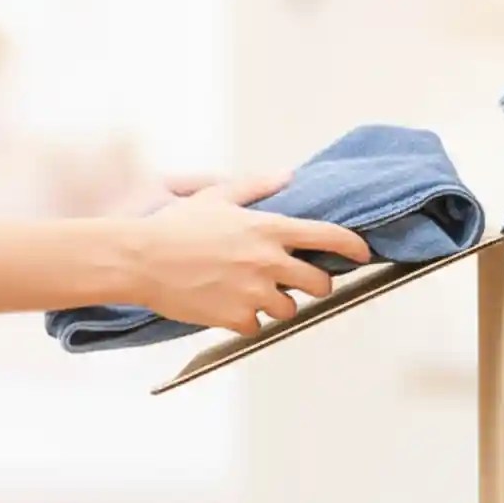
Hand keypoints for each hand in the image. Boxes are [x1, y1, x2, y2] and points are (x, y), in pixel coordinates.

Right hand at [119, 173, 370, 335]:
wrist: (140, 259)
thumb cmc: (175, 228)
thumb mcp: (216, 198)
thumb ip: (256, 186)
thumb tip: (286, 175)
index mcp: (269, 229)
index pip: (328, 237)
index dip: (352, 247)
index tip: (362, 253)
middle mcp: (268, 261)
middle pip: (320, 284)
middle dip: (314, 285)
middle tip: (294, 282)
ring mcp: (255, 291)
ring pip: (290, 309)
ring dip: (276, 304)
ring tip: (246, 291)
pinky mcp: (237, 317)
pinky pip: (257, 327)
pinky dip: (245, 321)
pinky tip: (225, 305)